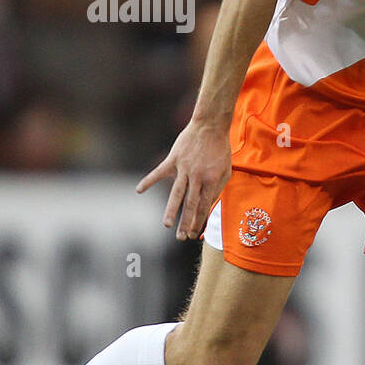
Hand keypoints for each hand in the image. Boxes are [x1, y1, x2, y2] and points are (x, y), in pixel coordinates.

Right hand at [137, 119, 232, 240]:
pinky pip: (159, 172)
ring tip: (166, 225)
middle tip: (182, 237)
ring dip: (171, 210)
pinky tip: (139, 190)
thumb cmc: (219, 150)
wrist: (210, 127)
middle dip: (186, 222)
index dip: (199, 220)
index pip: (203, 205)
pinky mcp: (173, 159)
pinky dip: (148, 180)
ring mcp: (184, 168)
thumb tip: (208, 204)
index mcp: (211, 181)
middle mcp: (197, 177)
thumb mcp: (225, 170)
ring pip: (176, 193)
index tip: (194, 234)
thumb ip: (217, 188)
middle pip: (190, 204)